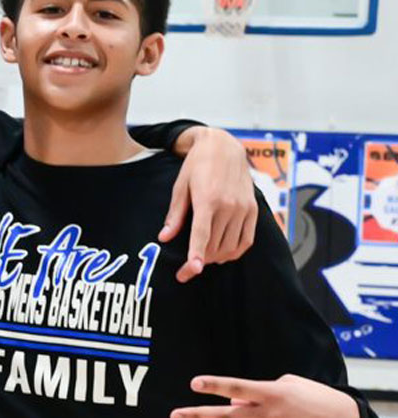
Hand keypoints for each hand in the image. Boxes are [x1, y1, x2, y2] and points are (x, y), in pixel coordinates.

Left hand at [159, 127, 255, 282]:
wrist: (224, 147)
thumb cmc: (197, 165)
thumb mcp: (180, 187)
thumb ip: (175, 215)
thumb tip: (164, 237)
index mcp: (207, 199)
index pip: (201, 234)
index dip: (196, 255)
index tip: (192, 270)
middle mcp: (228, 206)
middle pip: (214, 245)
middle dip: (200, 261)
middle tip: (186, 268)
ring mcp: (243, 209)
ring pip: (230, 246)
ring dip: (216, 257)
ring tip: (203, 257)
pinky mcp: (253, 210)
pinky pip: (246, 241)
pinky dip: (234, 252)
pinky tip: (222, 254)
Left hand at [171, 374, 360, 417]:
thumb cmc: (314, 398)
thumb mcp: (287, 386)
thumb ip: (256, 394)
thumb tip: (233, 405)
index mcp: (272, 394)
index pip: (237, 388)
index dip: (215, 386)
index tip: (194, 383)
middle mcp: (268, 415)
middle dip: (198, 417)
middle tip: (175, 416)